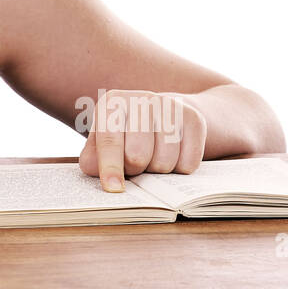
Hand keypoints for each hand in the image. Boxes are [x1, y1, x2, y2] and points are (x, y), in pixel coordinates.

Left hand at [78, 88, 205, 191]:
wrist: (164, 114)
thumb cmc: (126, 133)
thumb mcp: (102, 141)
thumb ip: (93, 158)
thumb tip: (96, 172)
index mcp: (113, 103)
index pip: (109, 140)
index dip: (110, 167)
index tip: (113, 189)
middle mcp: (142, 99)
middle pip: (138, 155)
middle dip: (135, 169)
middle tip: (135, 164)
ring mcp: (170, 106)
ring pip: (164, 162)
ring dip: (158, 171)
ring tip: (153, 157)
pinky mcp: (194, 118)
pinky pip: (188, 163)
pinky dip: (179, 169)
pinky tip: (173, 154)